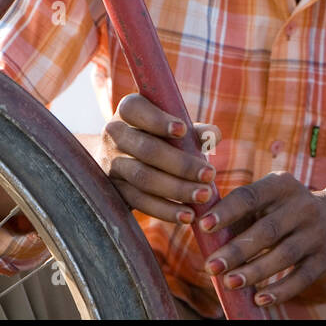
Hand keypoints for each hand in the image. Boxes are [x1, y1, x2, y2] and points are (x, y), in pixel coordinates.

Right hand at [95, 93, 218, 224]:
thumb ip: (194, 130)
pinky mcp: (114, 190)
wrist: (120, 158)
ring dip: (177, 189)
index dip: (157, 120)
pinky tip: (187, 215)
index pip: (136, 110)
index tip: (182, 130)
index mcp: (128, 111)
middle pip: (146, 149)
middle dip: (181, 164)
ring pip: (144, 178)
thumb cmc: (158, 136)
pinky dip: (166, 210)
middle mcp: (114, 134)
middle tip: (210, 174)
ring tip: (204, 196)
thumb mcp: (173, 127)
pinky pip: (140, 202)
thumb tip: (213, 135)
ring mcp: (111, 164)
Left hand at [198, 172, 325, 307]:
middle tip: (211, 266)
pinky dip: (281, 291)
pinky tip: (260, 299)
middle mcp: (302, 206)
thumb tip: (198, 226)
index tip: (203, 227)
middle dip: (237, 250)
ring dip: (255, 271)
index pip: (250, 196)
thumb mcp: (266, 200)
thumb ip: (238, 211)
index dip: (226, 212)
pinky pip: (302, 278)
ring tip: (230, 283)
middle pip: (267, 230)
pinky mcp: (325, 258)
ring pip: (284, 255)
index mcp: (281, 185)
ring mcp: (316, 233)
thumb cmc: (281, 211)